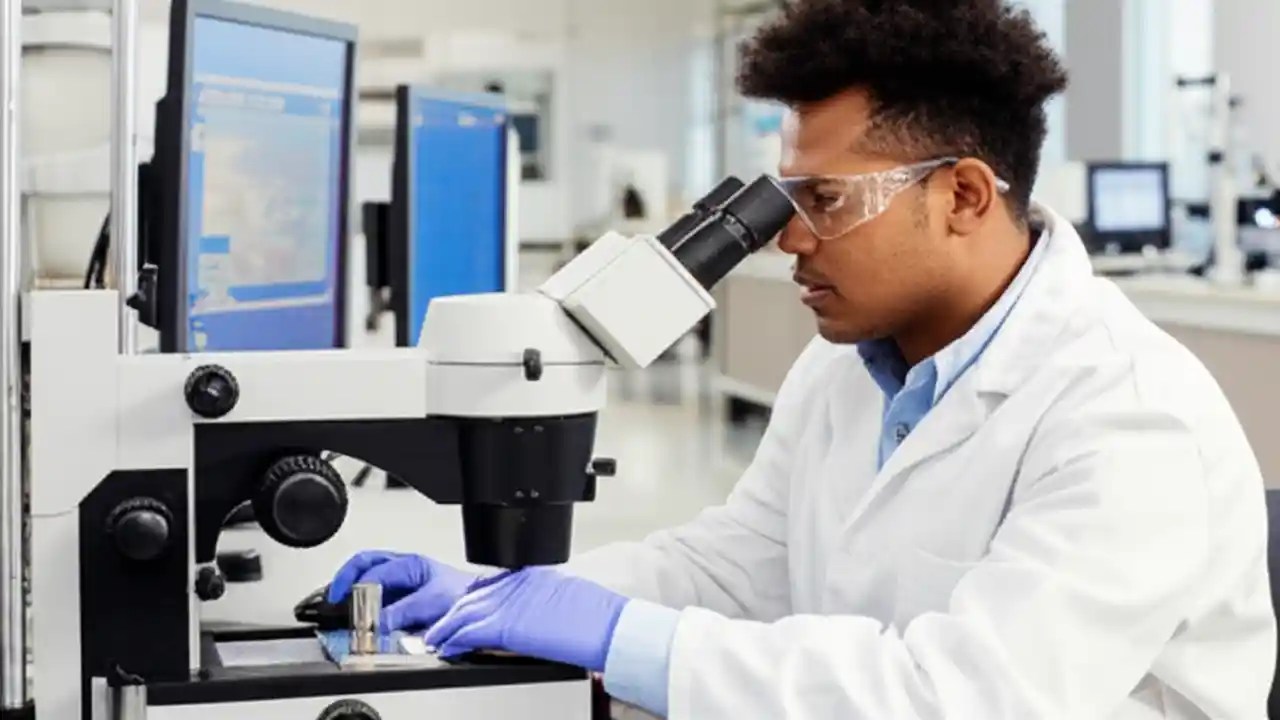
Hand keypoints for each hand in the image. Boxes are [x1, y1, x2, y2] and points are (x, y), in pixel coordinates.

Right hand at [328, 550, 475, 631]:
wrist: (479, 603)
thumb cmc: (461, 595)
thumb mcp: (430, 603)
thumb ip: (401, 612)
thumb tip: (376, 622)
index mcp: (410, 564)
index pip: (374, 572)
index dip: (360, 591)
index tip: (355, 612)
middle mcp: (403, 567)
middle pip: (364, 562)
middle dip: (345, 577)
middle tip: (333, 596)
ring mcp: (400, 578)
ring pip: (366, 572)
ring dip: (350, 584)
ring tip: (338, 600)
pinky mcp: (401, 593)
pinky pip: (374, 589)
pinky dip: (360, 597)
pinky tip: (355, 608)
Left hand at [424, 567, 628, 671]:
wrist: (611, 627)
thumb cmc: (600, 617)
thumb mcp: (569, 597)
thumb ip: (543, 600)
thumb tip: (532, 614)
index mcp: (533, 574)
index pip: (491, 583)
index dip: (472, 597)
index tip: (462, 608)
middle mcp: (518, 583)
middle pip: (473, 594)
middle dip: (454, 610)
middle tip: (440, 624)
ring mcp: (511, 602)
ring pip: (466, 611)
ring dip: (447, 625)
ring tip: (436, 637)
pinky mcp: (508, 625)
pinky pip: (471, 631)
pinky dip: (454, 638)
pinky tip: (447, 646)